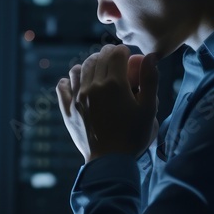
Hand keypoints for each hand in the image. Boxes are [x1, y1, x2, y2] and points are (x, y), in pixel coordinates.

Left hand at [56, 45, 159, 162]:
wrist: (110, 162)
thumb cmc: (133, 136)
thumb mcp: (149, 109)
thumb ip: (150, 80)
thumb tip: (150, 57)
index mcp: (114, 84)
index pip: (115, 53)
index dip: (123, 51)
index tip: (127, 56)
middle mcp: (93, 86)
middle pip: (97, 58)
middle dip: (107, 55)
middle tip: (115, 62)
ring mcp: (77, 97)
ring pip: (79, 69)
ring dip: (89, 66)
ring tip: (98, 73)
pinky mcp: (68, 109)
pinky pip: (62, 85)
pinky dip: (69, 81)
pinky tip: (78, 85)